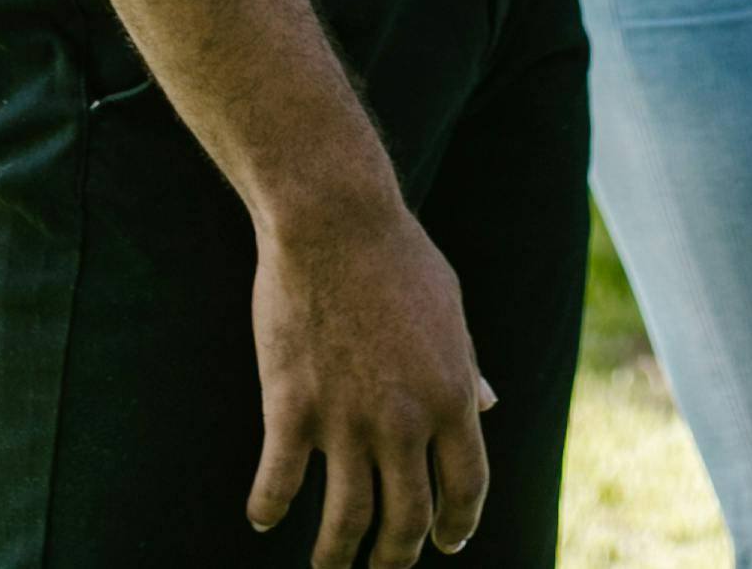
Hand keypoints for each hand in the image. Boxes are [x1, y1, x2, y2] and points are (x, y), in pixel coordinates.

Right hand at [249, 183, 498, 566]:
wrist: (333, 218)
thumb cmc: (395, 255)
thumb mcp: (450, 309)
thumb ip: (466, 364)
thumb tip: (489, 403)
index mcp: (453, 397)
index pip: (465, 488)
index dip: (457, 525)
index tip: (448, 542)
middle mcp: (406, 421)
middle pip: (406, 520)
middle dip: (396, 557)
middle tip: (382, 568)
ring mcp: (347, 419)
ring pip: (346, 519)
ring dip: (336, 555)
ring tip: (328, 568)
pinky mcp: (292, 406)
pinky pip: (281, 481)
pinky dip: (270, 508)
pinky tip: (263, 519)